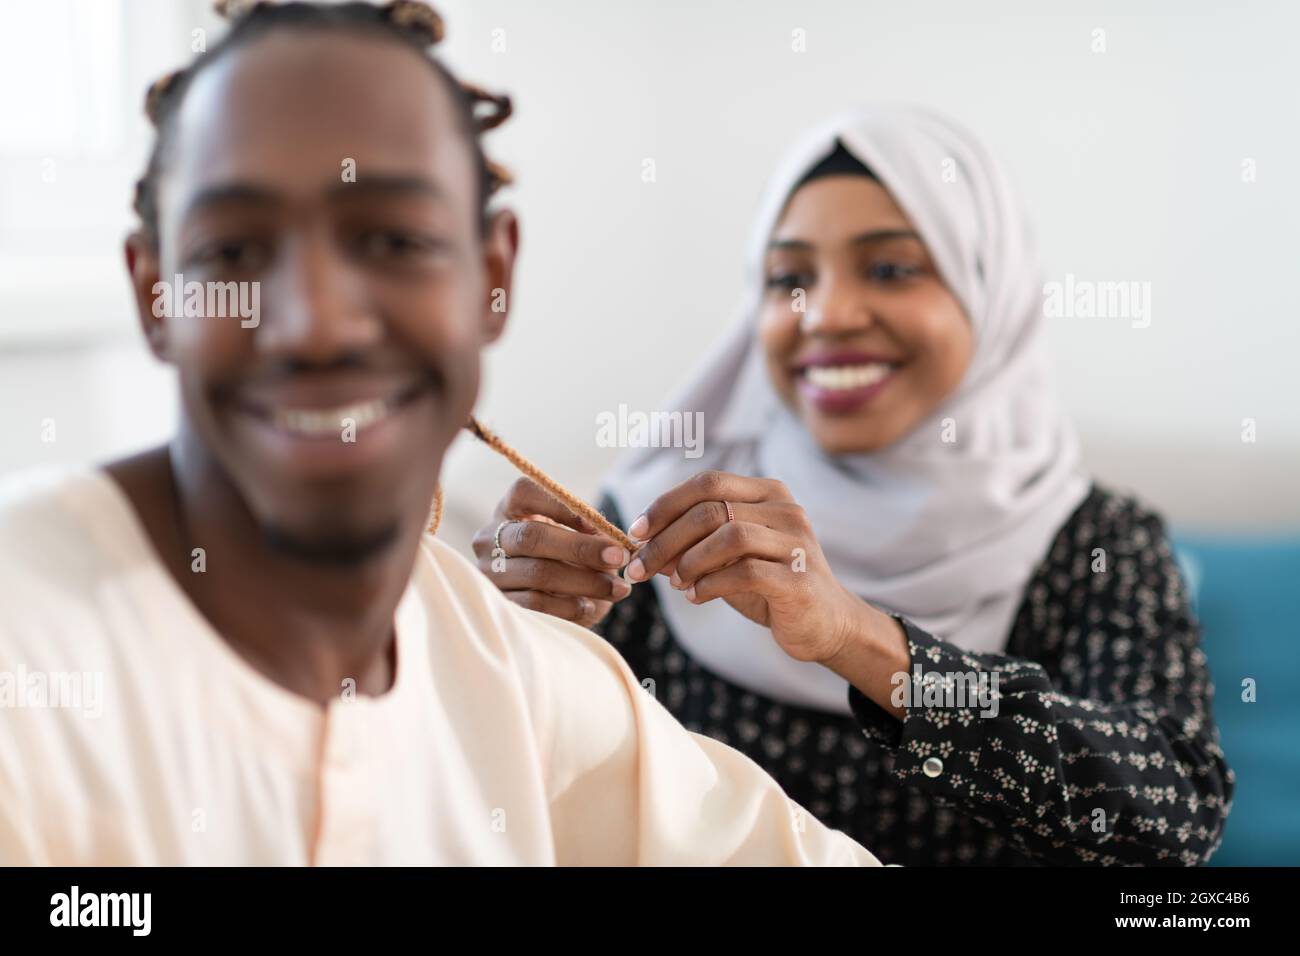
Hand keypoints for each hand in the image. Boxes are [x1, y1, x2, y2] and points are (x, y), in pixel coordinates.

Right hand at [472, 477, 631, 628]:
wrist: (547, 602)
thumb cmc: (564, 560)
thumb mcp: (575, 539)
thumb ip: (591, 534)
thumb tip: (615, 544)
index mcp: (509, 510)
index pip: (524, 492)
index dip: (560, 506)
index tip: (596, 523)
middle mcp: (489, 539)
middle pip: (532, 536)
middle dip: (581, 548)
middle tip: (618, 558)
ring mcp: (489, 574)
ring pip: (537, 573)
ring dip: (585, 582)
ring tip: (616, 588)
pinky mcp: (498, 605)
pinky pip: (536, 605)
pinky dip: (569, 606)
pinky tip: (591, 606)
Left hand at [621, 470, 870, 663]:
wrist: (826, 624)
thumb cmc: (771, 586)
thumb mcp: (729, 559)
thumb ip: (694, 546)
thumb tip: (644, 544)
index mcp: (768, 494)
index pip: (708, 482)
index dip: (666, 505)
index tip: (636, 532)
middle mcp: (786, 510)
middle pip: (711, 509)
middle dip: (665, 539)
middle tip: (640, 567)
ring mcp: (796, 543)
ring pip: (728, 536)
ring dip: (688, 561)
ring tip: (674, 583)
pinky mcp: (798, 579)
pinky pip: (744, 572)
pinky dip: (710, 585)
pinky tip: (696, 597)